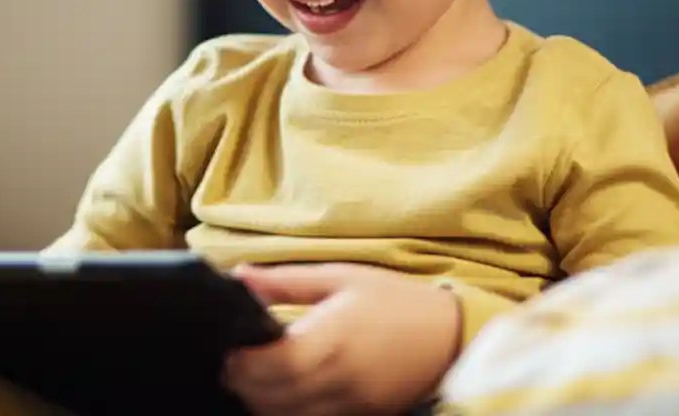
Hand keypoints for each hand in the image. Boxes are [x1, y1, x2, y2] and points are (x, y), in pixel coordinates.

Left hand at [223, 263, 460, 415]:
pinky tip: (285, 393)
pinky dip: (288, 412)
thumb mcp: (343, 278)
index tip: (229, 346)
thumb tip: (238, 276)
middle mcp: (338, 378)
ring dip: (261, 401)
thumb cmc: (395, 301)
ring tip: (255, 377)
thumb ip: (286, 281)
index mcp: (331, 338)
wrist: (449, 337)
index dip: (239, 362)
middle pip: (270, 398)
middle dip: (242, 383)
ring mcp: (349, 405)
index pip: (270, 366)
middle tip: (233, 362)